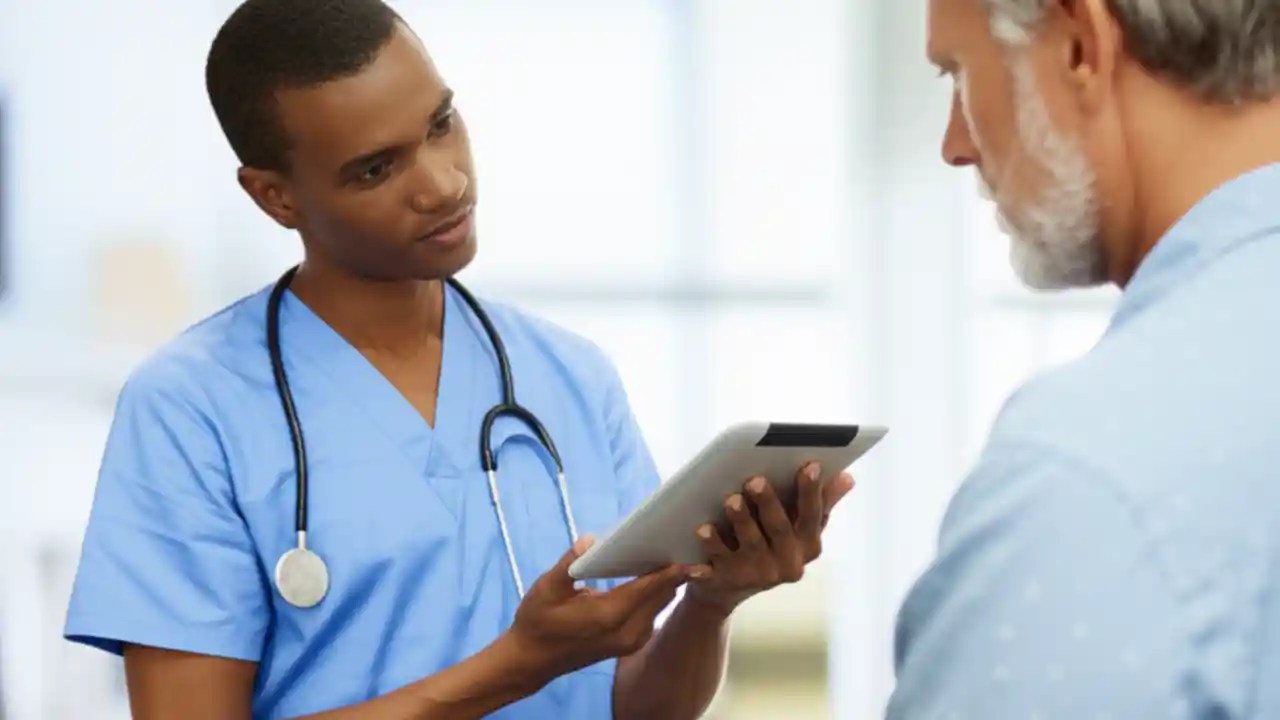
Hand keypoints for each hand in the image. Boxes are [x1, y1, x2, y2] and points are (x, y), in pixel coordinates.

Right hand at [502, 537, 693, 686]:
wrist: (531, 661)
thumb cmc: (536, 622)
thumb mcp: (546, 589)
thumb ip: (570, 564)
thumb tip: (590, 540)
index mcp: (609, 615)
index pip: (649, 588)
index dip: (672, 571)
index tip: (691, 554)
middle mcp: (627, 632)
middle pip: (662, 597)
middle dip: (674, 573)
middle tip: (683, 543)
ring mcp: (630, 642)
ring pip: (659, 607)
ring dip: (667, 585)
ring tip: (672, 555)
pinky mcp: (629, 645)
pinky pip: (652, 615)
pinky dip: (657, 596)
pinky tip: (655, 577)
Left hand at [684, 462, 854, 615]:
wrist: (728, 588)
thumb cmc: (769, 544)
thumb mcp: (796, 527)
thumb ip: (820, 502)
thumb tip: (847, 477)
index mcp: (807, 546)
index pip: (813, 516)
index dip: (812, 491)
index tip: (810, 465)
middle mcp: (787, 564)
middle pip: (779, 529)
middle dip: (769, 503)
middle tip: (755, 479)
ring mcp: (757, 575)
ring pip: (750, 545)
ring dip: (741, 521)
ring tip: (730, 499)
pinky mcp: (727, 582)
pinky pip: (716, 566)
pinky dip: (709, 550)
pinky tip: (702, 530)